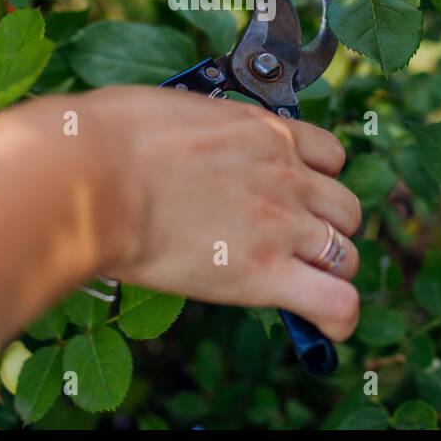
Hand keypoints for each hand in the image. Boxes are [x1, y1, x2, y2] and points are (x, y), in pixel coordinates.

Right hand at [0, 85, 360, 382]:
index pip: (329, 155)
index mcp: (264, 131)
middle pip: (345, 209)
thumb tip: (163, 141)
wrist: (95, 175)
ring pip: (345, 256)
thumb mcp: (167, 113)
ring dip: (329, 272)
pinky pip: (335, 302)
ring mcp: (282, 224)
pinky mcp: (266, 272)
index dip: (317, 179)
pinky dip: (338, 318)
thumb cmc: (108, 140)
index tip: (296, 196)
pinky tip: (325, 327)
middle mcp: (286, 175)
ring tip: (302, 287)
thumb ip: (192, 133)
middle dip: (326, 229)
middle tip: (293, 247)